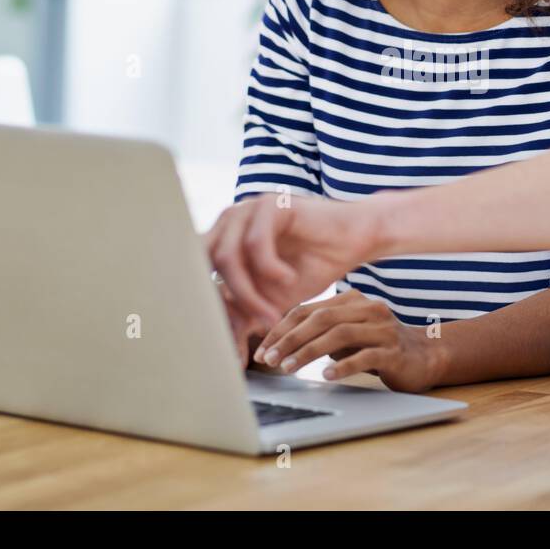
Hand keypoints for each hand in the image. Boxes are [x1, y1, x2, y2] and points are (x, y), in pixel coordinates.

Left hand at [205, 192, 378, 329]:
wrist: (354, 240)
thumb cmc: (313, 266)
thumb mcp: (272, 298)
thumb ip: (244, 312)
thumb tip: (222, 344)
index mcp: (223, 239)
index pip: (195, 271)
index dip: (206, 306)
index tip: (224, 340)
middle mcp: (229, 222)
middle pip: (205, 265)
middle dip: (228, 302)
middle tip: (254, 326)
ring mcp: (247, 209)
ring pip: (228, 257)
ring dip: (250, 293)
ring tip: (274, 312)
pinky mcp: (270, 204)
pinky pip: (255, 243)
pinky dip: (270, 269)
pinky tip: (290, 278)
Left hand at [252, 289, 446, 392]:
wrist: (424, 357)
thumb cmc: (376, 346)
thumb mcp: (346, 334)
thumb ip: (320, 331)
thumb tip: (277, 343)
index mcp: (352, 300)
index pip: (308, 309)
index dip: (282, 329)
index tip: (263, 350)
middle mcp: (368, 309)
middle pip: (322, 319)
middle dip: (290, 339)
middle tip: (269, 359)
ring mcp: (383, 329)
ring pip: (339, 335)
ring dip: (309, 352)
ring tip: (288, 368)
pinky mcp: (394, 351)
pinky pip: (365, 356)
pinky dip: (343, 366)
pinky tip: (326, 376)